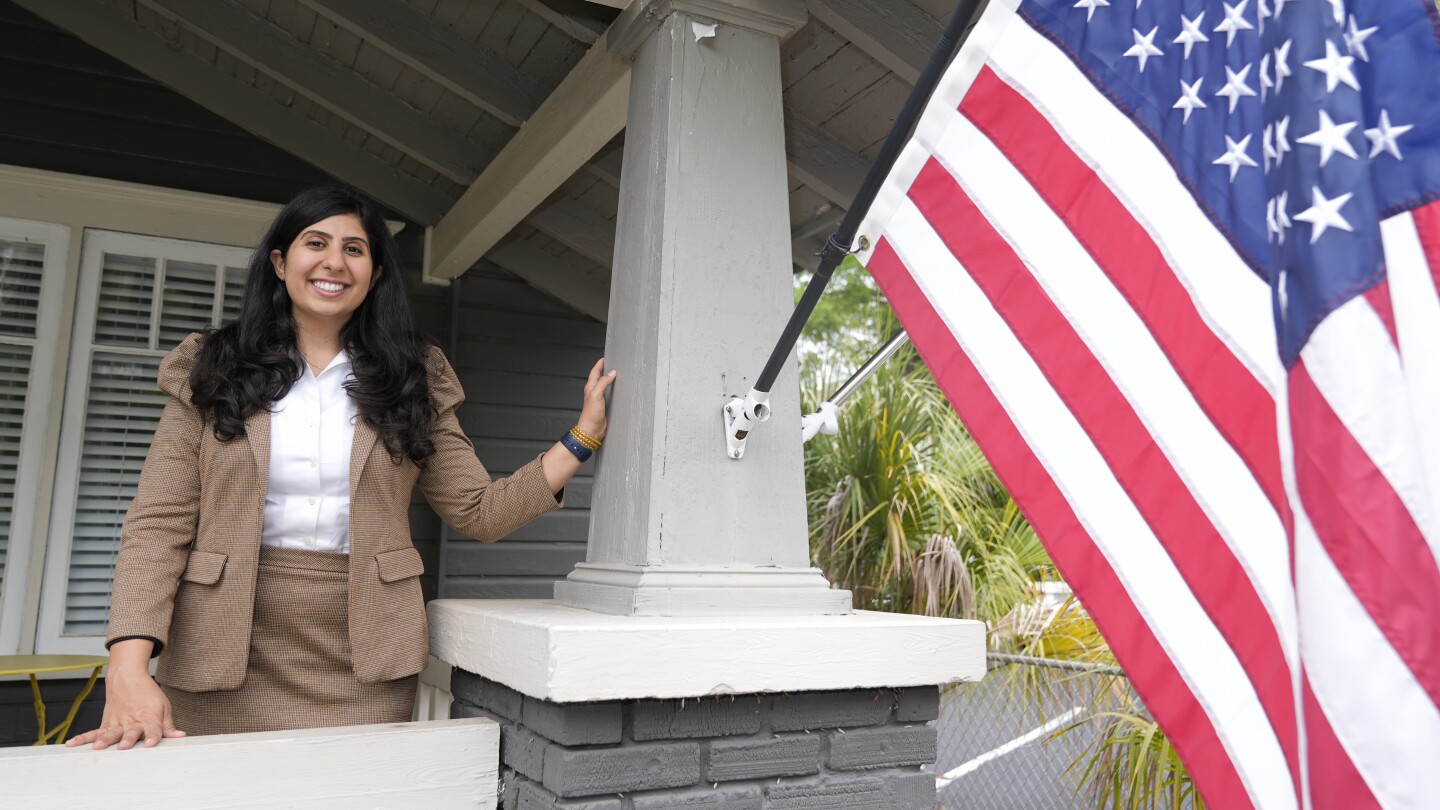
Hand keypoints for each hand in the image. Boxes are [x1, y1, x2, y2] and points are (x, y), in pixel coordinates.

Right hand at [65, 668, 185, 749]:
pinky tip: (72, 744)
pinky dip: (82, 738)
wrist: (127, 677)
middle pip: (131, 731)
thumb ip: (168, 726)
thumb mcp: (163, 707)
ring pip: (110, 732)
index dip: (153, 736)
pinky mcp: (106, 723)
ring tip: (97, 747)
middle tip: (123, 746)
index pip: (153, 728)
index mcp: (150, 717)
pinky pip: (93, 732)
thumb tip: (179, 737)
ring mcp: (118, 722)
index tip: (152, 744)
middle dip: (128, 739)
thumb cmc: (147, 694)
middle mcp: (133, 721)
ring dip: (104, 740)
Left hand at [576, 358, 616, 441]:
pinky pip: (609, 394)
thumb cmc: (590, 414)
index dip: (599, 365)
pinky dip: (613, 390)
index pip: (595, 372)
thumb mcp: (596, 394)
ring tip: (617, 375)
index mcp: (590, 387)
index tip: (604, 359)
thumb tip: (612, 373)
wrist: (591, 430)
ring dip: (609, 380)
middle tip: (612, 364)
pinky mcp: (604, 405)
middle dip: (604, 370)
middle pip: (599, 378)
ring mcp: (599, 399)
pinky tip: (618, 390)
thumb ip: (604, 382)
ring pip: (605, 386)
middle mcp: (594, 392)